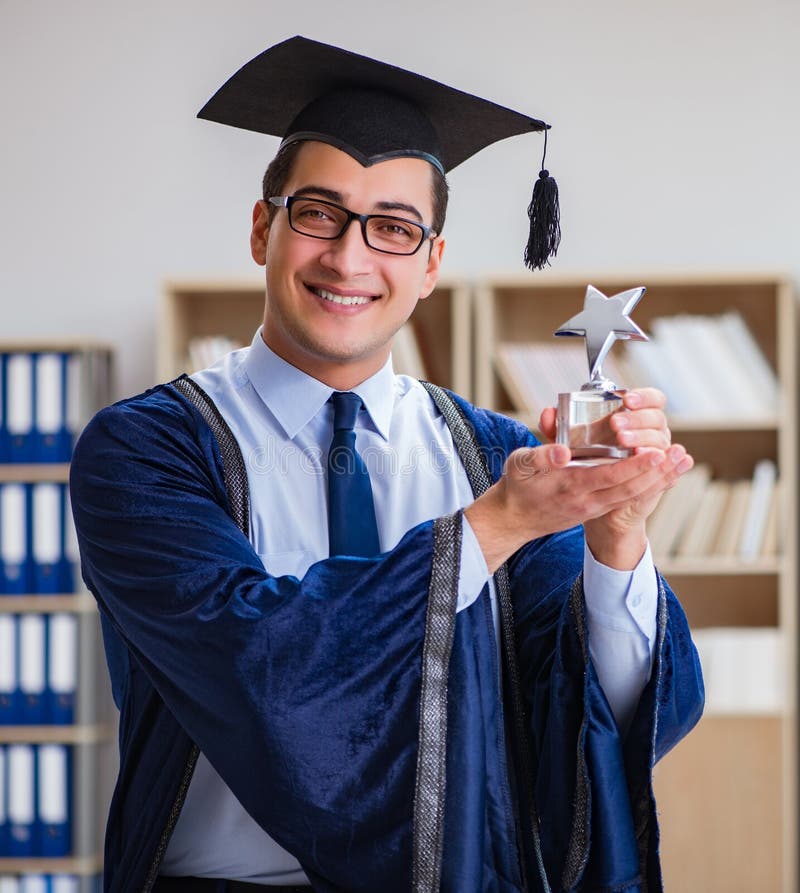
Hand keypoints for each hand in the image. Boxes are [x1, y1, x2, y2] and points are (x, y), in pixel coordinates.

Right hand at [464, 389, 692, 572]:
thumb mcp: (521, 464)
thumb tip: (562, 450)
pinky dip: (647, 487)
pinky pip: (626, 499)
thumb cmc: (517, 485)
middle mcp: (587, 501)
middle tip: (679, 455)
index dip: (635, 466)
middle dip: (656, 473)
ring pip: (631, 496)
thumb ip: (541, 454)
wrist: (514, 518)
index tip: (656, 452)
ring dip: (657, 480)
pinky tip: (662, 475)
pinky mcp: (595, 509)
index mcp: (570, 486)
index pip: (610, 477)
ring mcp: (593, 508)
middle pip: (629, 489)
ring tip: (679, 463)